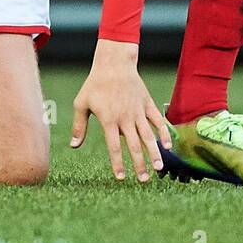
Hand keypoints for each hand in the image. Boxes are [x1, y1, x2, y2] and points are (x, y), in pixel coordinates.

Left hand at [70, 40, 171, 181]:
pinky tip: (168, 146)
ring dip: (154, 153)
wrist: (114, 62)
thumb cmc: (95, 83)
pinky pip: (157, 120)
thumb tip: (74, 146)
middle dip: (139, 164)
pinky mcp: (147, 103)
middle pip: (134, 145)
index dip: (118, 163)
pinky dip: (164, 133)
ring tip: (159, 168)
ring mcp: (138, 111)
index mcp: (109, 119)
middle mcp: (125, 117)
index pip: (114, 147)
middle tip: (143, 180)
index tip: (121, 178)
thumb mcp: (82, 103)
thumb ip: (79, 125)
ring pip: (148, 135)